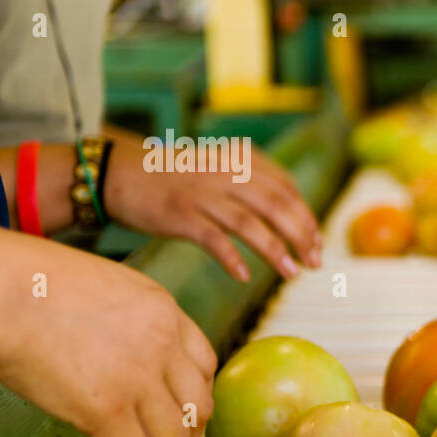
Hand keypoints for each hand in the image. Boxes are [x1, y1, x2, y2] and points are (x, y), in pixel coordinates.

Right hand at [0, 230, 215, 436]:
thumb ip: (133, 320)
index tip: (185, 413)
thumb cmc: (34, 285)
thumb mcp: (109, 288)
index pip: (205, 365)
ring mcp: (138, 378)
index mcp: (165, 311)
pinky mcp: (106, 409)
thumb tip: (127, 352)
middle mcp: (163, 345)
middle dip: (190, 436)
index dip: (198, 396)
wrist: (4, 293)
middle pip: (199, 406)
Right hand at [102, 129, 322, 281]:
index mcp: (239, 160)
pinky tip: (244, 276)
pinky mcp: (178, 213)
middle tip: (316, 262)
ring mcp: (201, 193)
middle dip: (301, 235)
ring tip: (292, 274)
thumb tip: (295, 221)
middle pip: (275, 205)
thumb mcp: (220, 171)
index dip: (306, 216)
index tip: (318, 242)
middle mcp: (224, 172)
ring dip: (274, 250)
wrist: (118, 173)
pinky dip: (231, 258)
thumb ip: (254, 186)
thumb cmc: (177, 180)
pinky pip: (212, 238)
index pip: (286, 188)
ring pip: (248, 222)